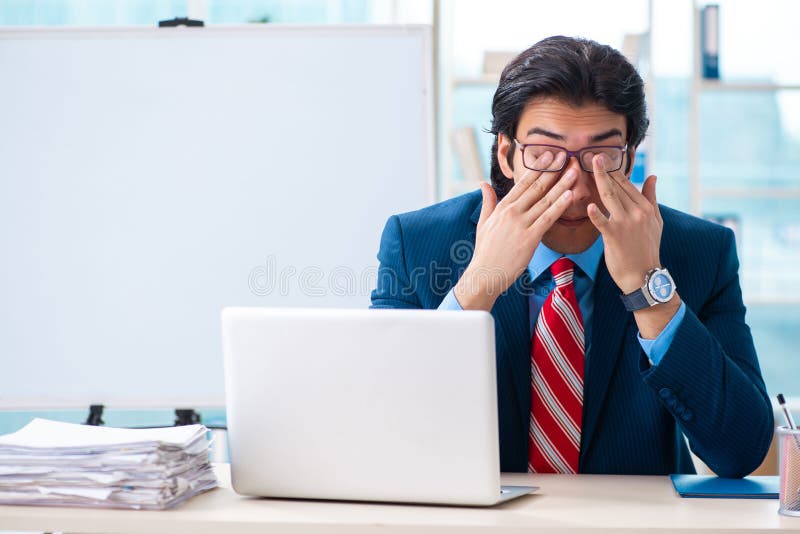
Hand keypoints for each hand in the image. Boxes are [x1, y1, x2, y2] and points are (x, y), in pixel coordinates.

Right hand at [454, 151, 574, 310]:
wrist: (485, 273)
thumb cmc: (485, 251)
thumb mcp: (483, 222)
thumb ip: (487, 201)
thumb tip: (482, 183)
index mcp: (502, 207)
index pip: (522, 183)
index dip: (537, 168)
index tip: (548, 155)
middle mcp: (512, 212)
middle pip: (536, 187)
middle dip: (552, 170)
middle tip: (565, 155)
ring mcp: (521, 224)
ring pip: (545, 200)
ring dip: (562, 184)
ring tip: (574, 171)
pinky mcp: (529, 238)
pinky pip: (548, 219)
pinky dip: (560, 206)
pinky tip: (570, 195)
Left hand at [586, 154, 662, 293]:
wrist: (644, 275)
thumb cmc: (647, 248)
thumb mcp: (655, 221)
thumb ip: (651, 197)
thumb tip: (652, 176)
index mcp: (645, 208)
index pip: (628, 184)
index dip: (615, 170)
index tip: (604, 156)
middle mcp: (637, 212)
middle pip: (618, 187)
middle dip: (606, 170)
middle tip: (594, 154)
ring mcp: (626, 224)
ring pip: (611, 198)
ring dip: (601, 180)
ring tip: (592, 165)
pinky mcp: (614, 237)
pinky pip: (603, 223)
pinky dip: (597, 215)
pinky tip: (589, 206)